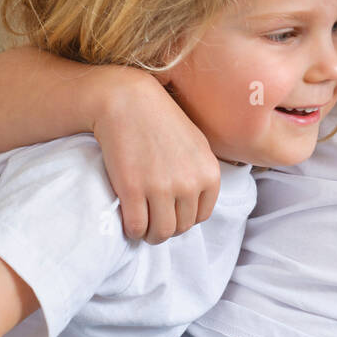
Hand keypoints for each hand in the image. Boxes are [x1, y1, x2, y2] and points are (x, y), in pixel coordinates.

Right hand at [90, 68, 220, 243]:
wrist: (128, 102)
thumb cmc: (161, 120)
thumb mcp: (196, 144)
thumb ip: (201, 174)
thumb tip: (195, 205)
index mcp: (209, 174)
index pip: (201, 216)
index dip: (184, 218)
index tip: (170, 212)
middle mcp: (190, 184)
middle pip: (181, 227)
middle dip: (166, 227)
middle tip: (152, 219)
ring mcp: (162, 188)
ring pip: (160, 233)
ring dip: (150, 234)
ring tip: (141, 225)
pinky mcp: (133, 190)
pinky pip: (136, 227)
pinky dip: (132, 230)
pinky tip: (127, 220)